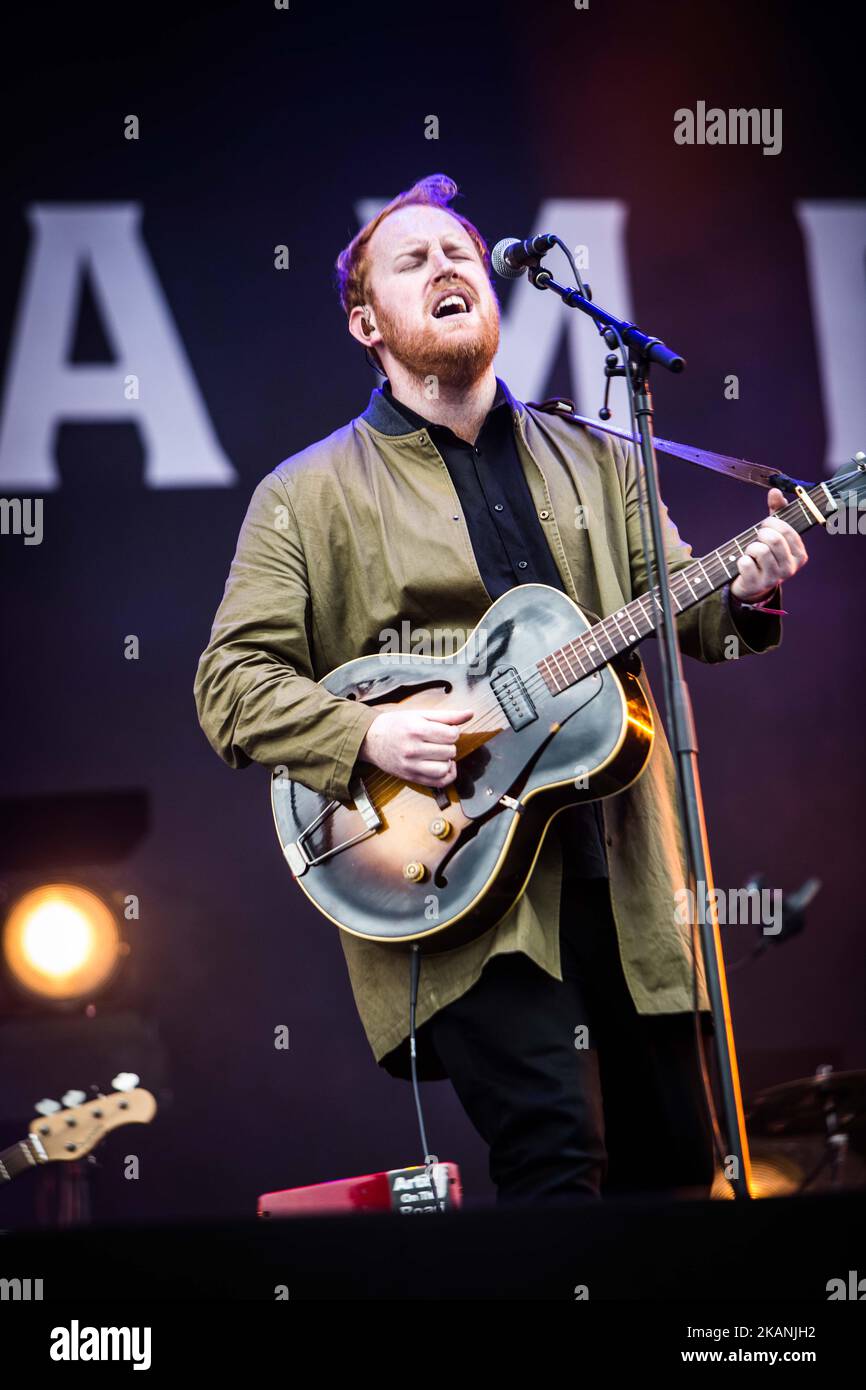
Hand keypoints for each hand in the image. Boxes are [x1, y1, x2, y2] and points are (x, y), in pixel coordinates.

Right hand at [360, 706, 473, 786]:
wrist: (371, 740)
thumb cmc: (396, 724)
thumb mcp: (419, 714)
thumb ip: (447, 716)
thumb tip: (471, 713)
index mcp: (416, 729)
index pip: (451, 734)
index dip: (453, 731)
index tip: (446, 730)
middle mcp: (413, 749)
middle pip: (450, 751)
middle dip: (449, 745)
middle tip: (440, 741)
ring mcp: (412, 766)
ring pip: (445, 768)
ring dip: (448, 760)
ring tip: (441, 754)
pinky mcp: (411, 778)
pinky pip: (439, 782)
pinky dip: (447, 775)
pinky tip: (444, 766)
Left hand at [730, 487, 807, 601]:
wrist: (752, 584)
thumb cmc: (766, 553)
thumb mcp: (774, 532)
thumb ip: (777, 510)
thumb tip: (775, 490)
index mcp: (800, 555)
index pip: (786, 530)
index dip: (771, 523)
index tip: (766, 525)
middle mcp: (790, 568)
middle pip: (773, 539)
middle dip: (760, 533)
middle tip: (757, 537)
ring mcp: (774, 578)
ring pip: (759, 550)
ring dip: (750, 547)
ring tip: (751, 553)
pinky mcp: (756, 585)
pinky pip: (745, 563)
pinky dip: (740, 560)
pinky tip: (744, 565)